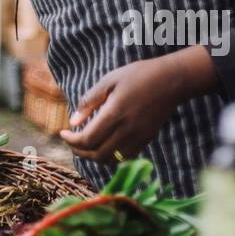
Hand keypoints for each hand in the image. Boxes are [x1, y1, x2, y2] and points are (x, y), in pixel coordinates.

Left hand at [59, 48, 218, 162]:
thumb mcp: (109, 80)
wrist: (171, 80)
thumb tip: (73, 122)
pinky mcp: (147, 139)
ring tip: (85, 145)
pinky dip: (110, 155)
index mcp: (115, 114)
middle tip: (71, 142)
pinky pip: (125, 156)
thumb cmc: (138, 75)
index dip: (71, 141)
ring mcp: (139, 137)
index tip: (63, 133)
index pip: (87, 139)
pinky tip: (104, 144)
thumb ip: (90, 101)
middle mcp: (127, 130)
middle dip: (79, 152)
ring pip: (111, 159)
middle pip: (97, 154)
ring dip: (94, 156)